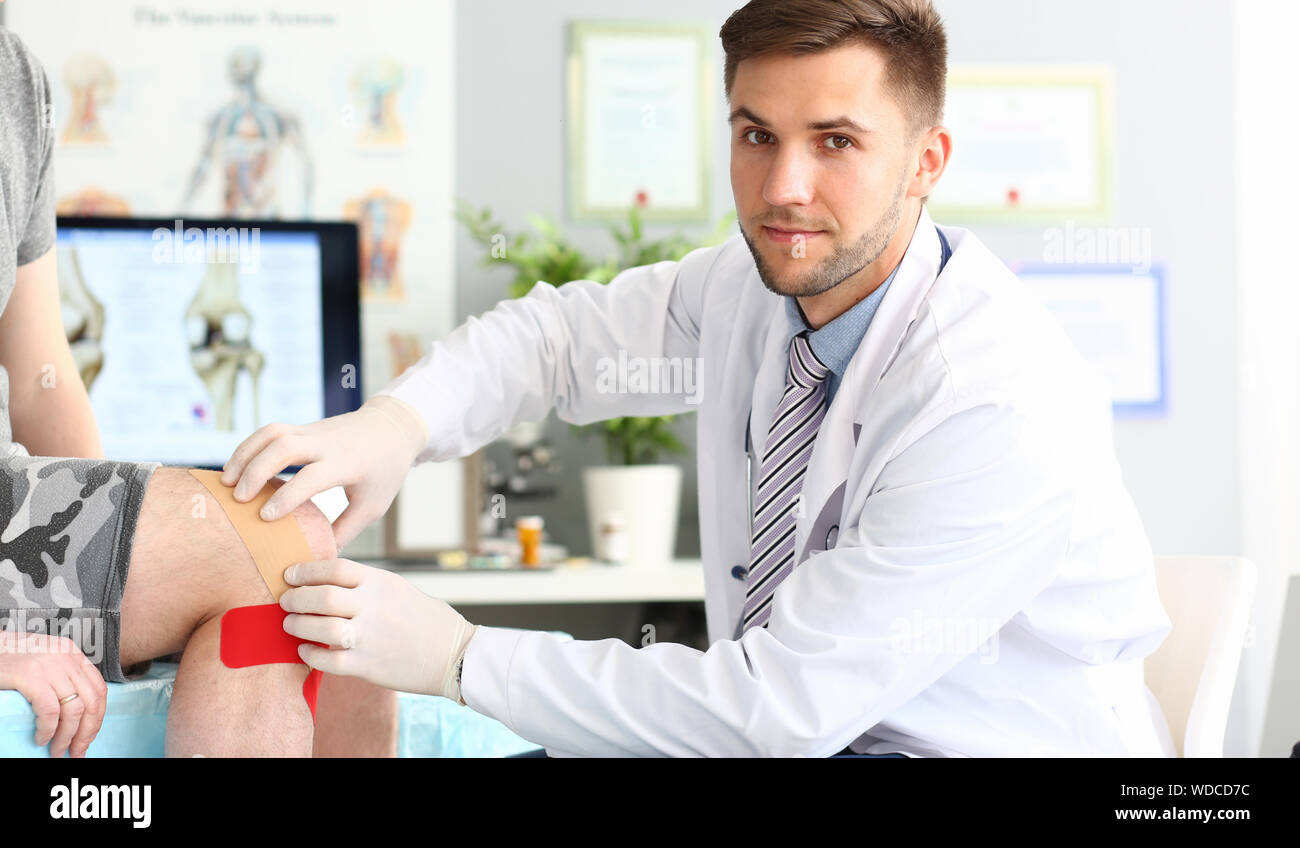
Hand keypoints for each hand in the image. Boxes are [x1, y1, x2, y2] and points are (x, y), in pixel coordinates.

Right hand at [0, 631, 107, 757]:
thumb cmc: (11, 660)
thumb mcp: (45, 662)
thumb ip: (62, 677)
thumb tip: (77, 713)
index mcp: (73, 654)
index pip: (99, 689)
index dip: (98, 717)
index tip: (89, 737)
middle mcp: (66, 657)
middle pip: (92, 701)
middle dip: (87, 732)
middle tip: (78, 751)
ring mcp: (50, 666)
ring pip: (74, 709)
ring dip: (67, 736)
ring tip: (58, 751)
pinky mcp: (31, 676)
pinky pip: (50, 710)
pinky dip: (48, 730)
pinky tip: (41, 738)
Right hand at [220, 395, 428, 547]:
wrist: (392, 428)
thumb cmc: (384, 471)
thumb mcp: (373, 505)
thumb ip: (345, 530)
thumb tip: (318, 560)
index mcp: (347, 464)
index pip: (312, 476)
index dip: (287, 497)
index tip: (265, 517)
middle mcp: (326, 444)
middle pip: (284, 446)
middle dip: (256, 470)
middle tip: (236, 499)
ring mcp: (312, 431)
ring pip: (272, 433)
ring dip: (245, 454)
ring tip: (225, 483)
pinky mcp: (302, 427)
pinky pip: (270, 432)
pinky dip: (249, 447)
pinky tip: (235, 469)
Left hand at [279, 559, 477, 700]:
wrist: (455, 655)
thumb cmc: (428, 620)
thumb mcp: (400, 590)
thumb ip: (367, 586)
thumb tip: (327, 586)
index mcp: (382, 582)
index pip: (334, 568)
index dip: (306, 571)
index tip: (290, 576)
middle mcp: (374, 606)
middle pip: (321, 595)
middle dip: (295, 598)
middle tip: (286, 602)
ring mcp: (370, 636)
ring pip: (320, 627)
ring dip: (298, 625)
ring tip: (291, 625)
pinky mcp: (367, 665)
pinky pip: (327, 659)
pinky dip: (309, 655)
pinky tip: (306, 651)